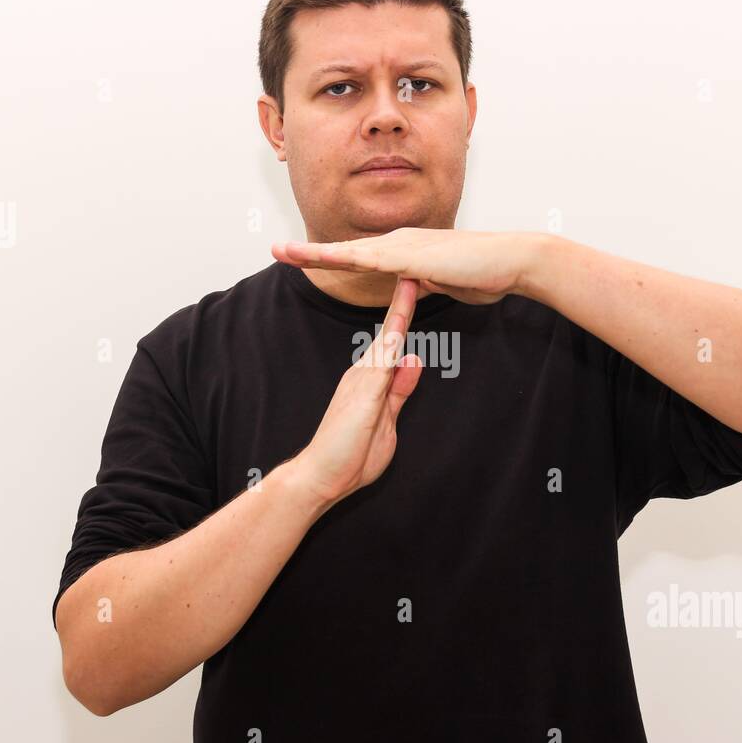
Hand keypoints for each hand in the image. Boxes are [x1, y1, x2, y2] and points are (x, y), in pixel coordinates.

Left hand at [271, 228, 547, 305]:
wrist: (511, 262)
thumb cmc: (484, 274)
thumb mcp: (443, 283)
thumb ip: (423, 284)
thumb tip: (412, 288)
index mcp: (404, 250)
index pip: (358, 256)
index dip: (328, 256)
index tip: (300, 257)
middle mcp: (399, 243)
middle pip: (345, 250)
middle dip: (310, 251)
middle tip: (276, 250)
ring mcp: (404, 246)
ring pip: (349, 250)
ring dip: (314, 252)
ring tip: (282, 251)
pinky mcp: (413, 256)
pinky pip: (370, 259)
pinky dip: (343, 257)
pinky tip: (321, 258)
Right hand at [293, 275, 424, 507]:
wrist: (321, 478)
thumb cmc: (350, 455)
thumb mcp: (387, 419)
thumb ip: (400, 389)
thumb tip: (413, 360)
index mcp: (371, 379)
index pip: (395, 341)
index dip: (407, 314)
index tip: (420, 288)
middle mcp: (364, 373)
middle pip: (391, 331)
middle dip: (405, 298)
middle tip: (419, 265)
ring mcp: (362, 380)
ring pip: (387, 339)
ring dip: (401, 309)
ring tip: (413, 276)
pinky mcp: (363, 393)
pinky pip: (381, 363)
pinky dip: (392, 340)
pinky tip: (403, 322)